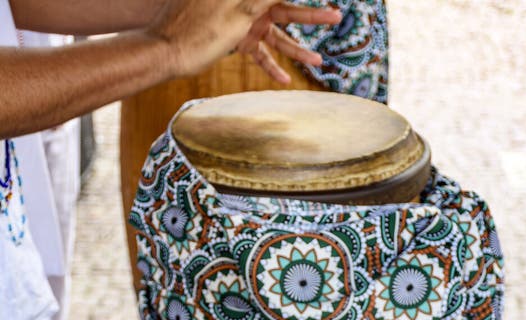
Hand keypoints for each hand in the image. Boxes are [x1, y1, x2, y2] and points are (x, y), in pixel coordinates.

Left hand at [150, 0, 341, 82]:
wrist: (165, 50)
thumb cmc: (197, 29)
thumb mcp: (238, 9)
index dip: (308, 2)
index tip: (331, 9)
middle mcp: (247, 2)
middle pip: (288, 9)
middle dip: (312, 15)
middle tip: (338, 16)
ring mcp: (242, 21)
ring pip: (277, 36)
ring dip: (297, 49)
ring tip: (319, 61)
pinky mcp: (235, 39)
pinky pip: (259, 53)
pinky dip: (271, 66)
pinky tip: (286, 82)